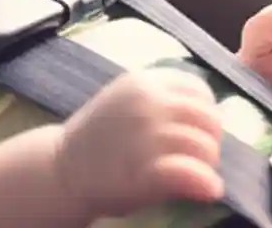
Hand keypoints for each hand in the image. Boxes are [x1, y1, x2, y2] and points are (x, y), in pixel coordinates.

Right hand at [54, 70, 224, 218]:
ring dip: (208, 164)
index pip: (199, 90)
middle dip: (210, 140)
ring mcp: (145, 135)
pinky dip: (205, 183)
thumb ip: (163, 101)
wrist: (60, 170)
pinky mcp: (144, 170)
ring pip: (203, 146)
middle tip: (198, 158)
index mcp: (144, 82)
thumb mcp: (127, 102)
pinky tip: (209, 190)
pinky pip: (190, 172)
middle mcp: (147, 102)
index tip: (196, 131)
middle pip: (207, 118)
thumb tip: (210, 116)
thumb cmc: (98, 139)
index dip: (205, 113)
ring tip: (197, 175)